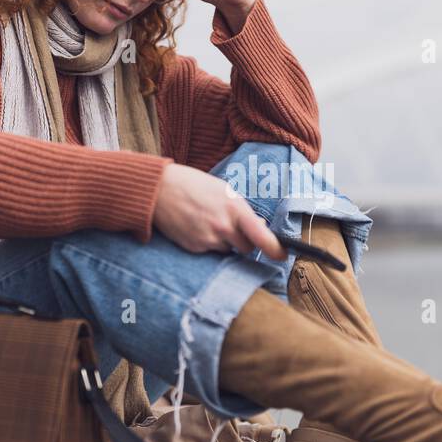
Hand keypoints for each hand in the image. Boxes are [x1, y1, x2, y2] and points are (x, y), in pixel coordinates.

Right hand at [153, 163, 285, 259]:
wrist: (159, 190)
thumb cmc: (194, 185)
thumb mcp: (224, 191)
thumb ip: (242, 211)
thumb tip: (260, 227)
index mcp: (235, 209)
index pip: (262, 237)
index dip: (275, 249)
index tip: (282, 255)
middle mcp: (223, 228)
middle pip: (247, 248)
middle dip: (244, 241)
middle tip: (231, 226)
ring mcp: (208, 240)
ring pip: (227, 250)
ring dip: (224, 241)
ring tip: (207, 221)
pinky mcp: (194, 248)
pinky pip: (210, 251)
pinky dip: (207, 242)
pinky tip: (196, 226)